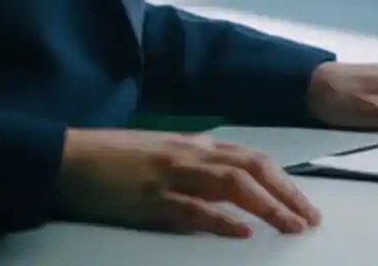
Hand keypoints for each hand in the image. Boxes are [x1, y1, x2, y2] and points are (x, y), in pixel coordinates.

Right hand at [55, 129, 320, 237]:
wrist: (67, 158)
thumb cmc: (116, 160)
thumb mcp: (166, 156)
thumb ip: (200, 168)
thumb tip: (233, 194)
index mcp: (198, 145)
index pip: (254, 159)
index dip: (285, 181)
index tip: (306, 205)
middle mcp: (192, 154)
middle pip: (253, 168)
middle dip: (287, 194)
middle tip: (310, 220)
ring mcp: (172, 174)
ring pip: (233, 184)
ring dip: (267, 205)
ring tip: (290, 226)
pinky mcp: (150, 197)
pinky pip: (193, 208)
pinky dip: (220, 219)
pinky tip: (242, 231)